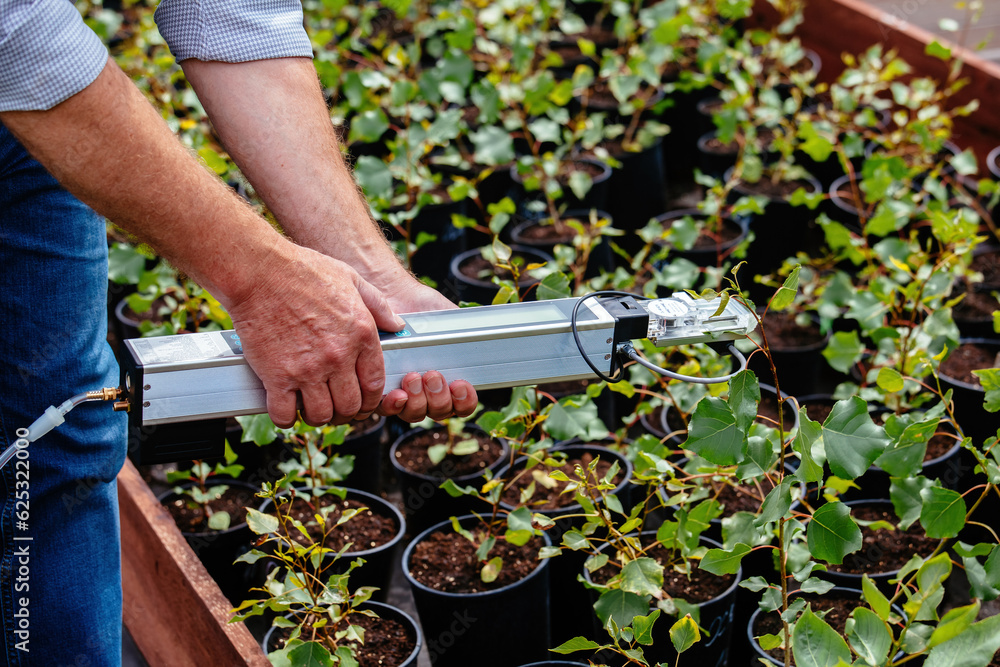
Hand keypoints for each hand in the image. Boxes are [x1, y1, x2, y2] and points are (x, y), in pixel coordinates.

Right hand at [225, 243, 403, 427]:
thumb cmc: (304, 271)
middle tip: (334, 407)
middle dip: (345, 412)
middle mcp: (338, 356)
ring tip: (310, 407)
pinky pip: (284, 414)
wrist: (260, 271)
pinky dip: (285, 418)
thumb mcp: (353, 280)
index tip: (361, 401)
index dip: (370, 400)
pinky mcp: (276, 376)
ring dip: (317, 416)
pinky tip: (285, 408)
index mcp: (361, 335)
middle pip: (350, 406)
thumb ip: (379, 306)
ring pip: (321, 415)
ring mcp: (307, 369)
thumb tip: (398, 325)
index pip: (375, 385)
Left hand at [376, 278, 477, 420]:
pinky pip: (387, 408)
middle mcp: (427, 391)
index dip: (465, 402)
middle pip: (440, 412)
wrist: (396, 297)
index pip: (462, 404)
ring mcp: (404, 392)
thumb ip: (470, 335)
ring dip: (418, 400)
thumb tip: (488, 340)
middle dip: (439, 398)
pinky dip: (394, 405)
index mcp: (449, 379)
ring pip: (415, 413)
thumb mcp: (454, 322)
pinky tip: (397, 393)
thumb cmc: (426, 310)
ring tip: (413, 376)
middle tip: (433, 375)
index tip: (461, 385)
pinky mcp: (379, 389)